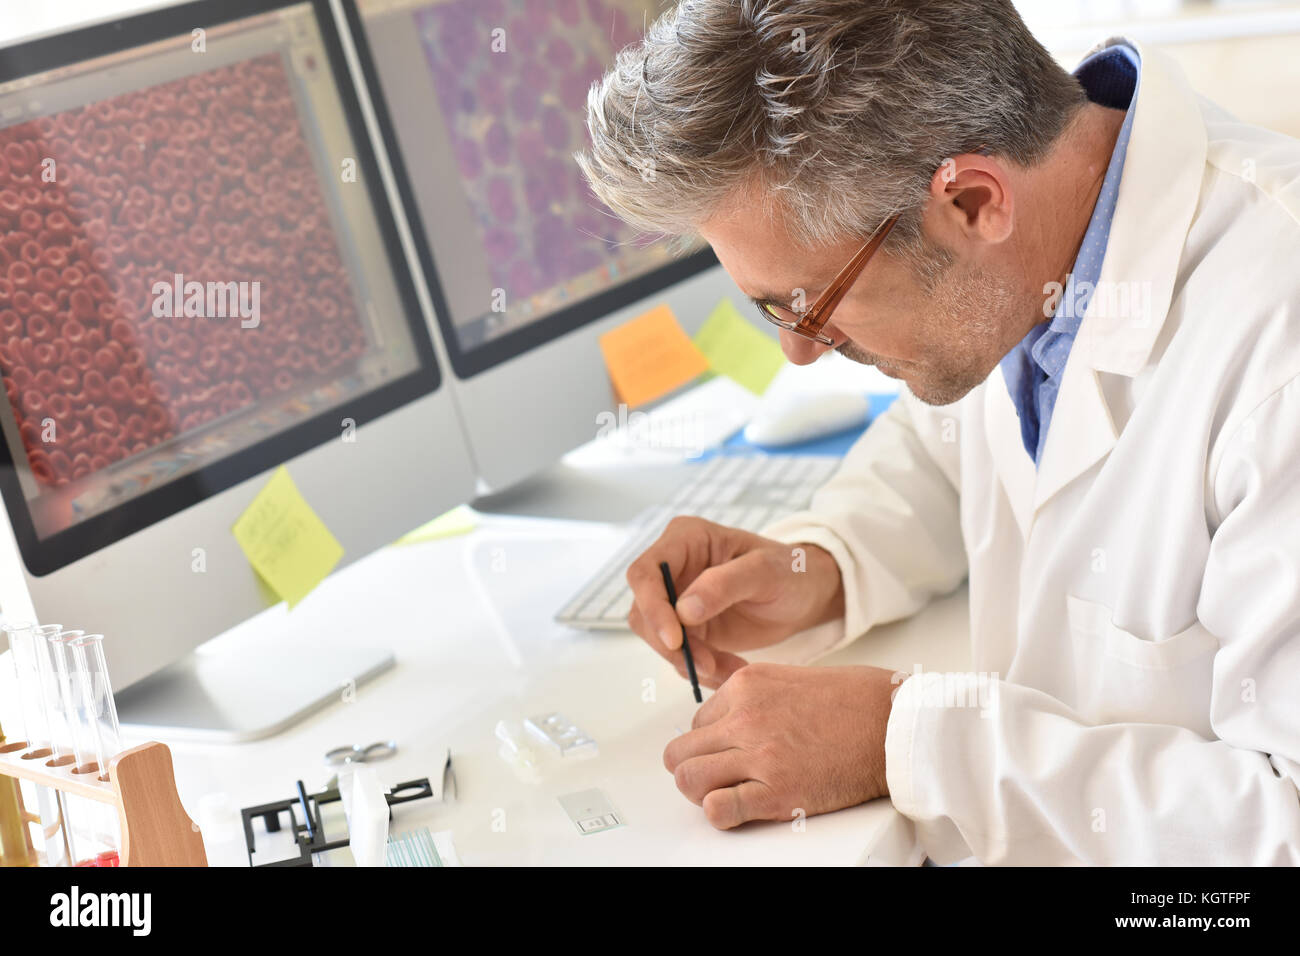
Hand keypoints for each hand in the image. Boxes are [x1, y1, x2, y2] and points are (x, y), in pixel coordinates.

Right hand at [626, 517, 844, 688]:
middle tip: (708, 666)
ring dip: (689, 662)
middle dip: (672, 644)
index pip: (645, 573)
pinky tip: (731, 669)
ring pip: (659, 639)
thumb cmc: (791, 571)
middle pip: (644, 612)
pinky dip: (702, 670)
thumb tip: (683, 609)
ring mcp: (678, 600)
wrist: (807, 595)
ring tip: (729, 669)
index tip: (675, 640)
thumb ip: (724, 584)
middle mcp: (674, 568)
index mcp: (685, 539)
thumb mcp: (766, 572)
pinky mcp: (689, 629)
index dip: (652, 607)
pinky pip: (680, 656)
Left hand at [663, 662, 898, 827]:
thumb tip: (731, 716)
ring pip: (687, 778)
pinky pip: (718, 809)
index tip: (728, 751)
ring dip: (700, 791)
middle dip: (694, 766)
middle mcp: (745, 716)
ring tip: (726, 794)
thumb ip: (756, 695)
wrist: (895, 725)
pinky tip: (738, 810)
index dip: (710, 741)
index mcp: (747, 685)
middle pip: (680, 750)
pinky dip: (720, 814)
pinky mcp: (776, 791)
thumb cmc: (857, 701)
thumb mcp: (791, 677)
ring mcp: (759, 754)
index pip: (697, 720)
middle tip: (718, 776)